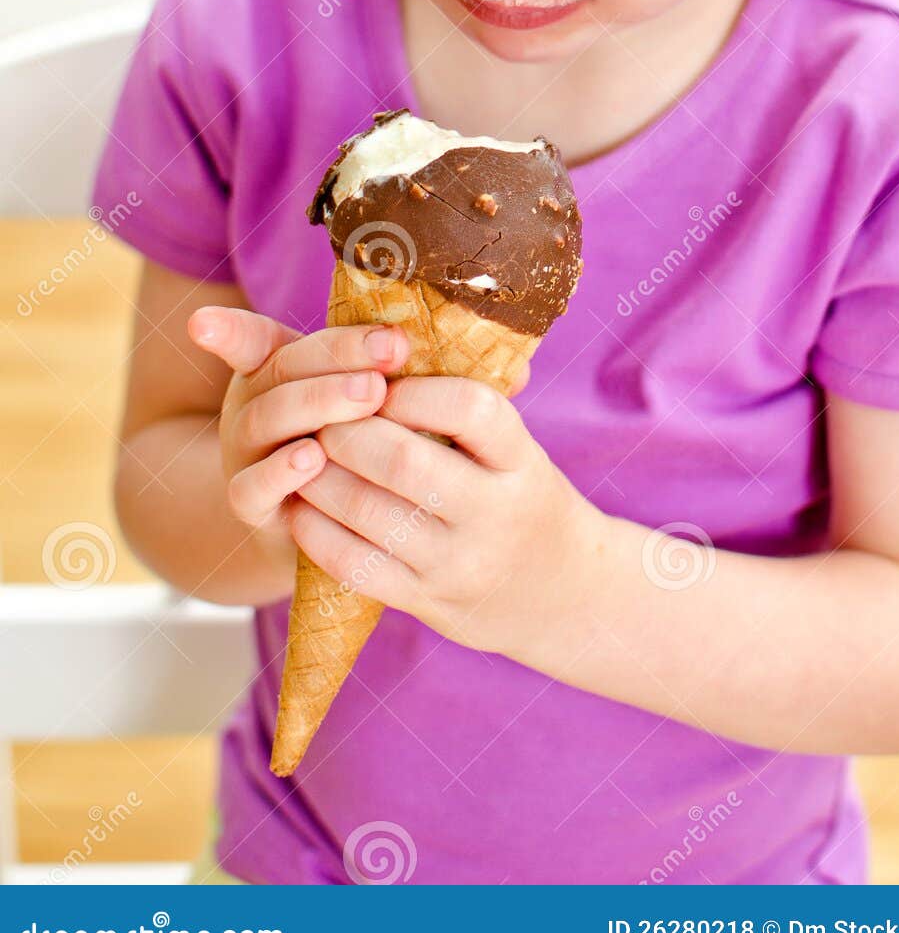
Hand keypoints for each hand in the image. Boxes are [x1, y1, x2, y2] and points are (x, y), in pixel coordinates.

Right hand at [187, 306, 410, 574]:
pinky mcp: (251, 506)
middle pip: (282, 371)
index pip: (252, 338)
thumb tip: (412, 336)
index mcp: (270, 369)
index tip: (203, 321)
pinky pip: (253, 488)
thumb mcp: (350, 395)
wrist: (310, 522)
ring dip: (320, 401)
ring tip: (370, 393)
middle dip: (339, 356)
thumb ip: (368, 364)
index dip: (229, 328)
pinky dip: (280, 473)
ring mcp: (245, 455)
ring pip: (267, 420)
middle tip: (390, 350)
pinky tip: (314, 459)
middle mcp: (250, 406)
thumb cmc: (343, 441)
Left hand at [285, 371, 601, 658]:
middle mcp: (493, 514)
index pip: (471, 410)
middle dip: (348, 431)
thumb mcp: (519, 450)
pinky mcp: (424, 602)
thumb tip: (411, 331)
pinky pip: (353, 564)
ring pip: (367, 512)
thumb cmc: (521, 497)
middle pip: (403, 461)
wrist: (562, 594)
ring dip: (320, 475)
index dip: (414, 390)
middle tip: (325, 416)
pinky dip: (315, 528)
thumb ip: (470, 407)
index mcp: (521, 462)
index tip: (383, 382)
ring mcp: (457, 565)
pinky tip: (303, 505)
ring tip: (303, 453)